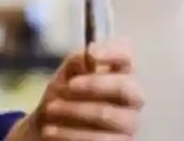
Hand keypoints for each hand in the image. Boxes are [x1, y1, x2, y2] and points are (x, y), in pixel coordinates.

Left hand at [8, 39, 143, 140]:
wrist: (52, 128)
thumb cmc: (65, 96)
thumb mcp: (65, 75)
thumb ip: (76, 63)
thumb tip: (88, 55)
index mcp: (122, 72)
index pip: (127, 55)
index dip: (113, 52)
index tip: (91, 53)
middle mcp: (132, 97)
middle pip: (126, 87)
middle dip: (95, 85)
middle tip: (68, 86)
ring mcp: (129, 123)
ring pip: (107, 115)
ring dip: (75, 111)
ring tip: (50, 109)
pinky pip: (99, 140)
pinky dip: (71, 134)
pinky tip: (51, 130)